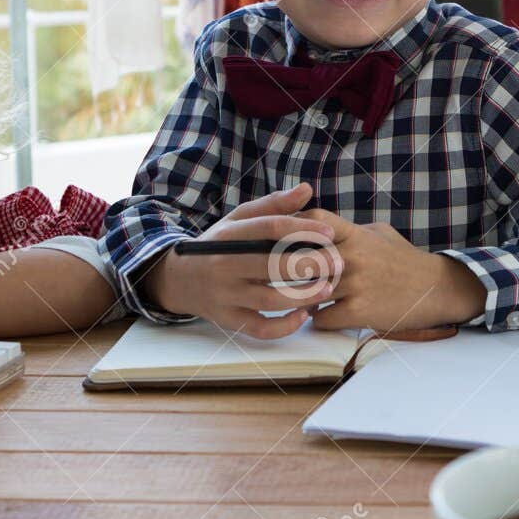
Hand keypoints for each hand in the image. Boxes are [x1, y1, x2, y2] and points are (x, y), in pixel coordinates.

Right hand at [141, 183, 339, 337]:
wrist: (179, 279)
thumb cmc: (219, 246)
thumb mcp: (239, 220)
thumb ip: (273, 206)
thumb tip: (306, 189)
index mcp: (229, 235)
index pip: (268, 228)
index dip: (301, 229)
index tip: (329, 232)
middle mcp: (224, 264)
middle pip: (271, 264)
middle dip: (310, 264)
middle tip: (339, 263)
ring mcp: (225, 295)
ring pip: (269, 299)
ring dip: (303, 296)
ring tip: (328, 289)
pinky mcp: (228, 320)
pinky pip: (259, 328)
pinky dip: (284, 326)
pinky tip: (304, 316)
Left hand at [299, 211, 486, 332]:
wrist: (436, 289)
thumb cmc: (404, 260)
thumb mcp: (379, 233)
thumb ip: (348, 230)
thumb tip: (316, 227)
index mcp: (355, 234)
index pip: (312, 221)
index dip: (291, 229)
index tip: (283, 241)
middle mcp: (351, 256)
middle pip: (298, 259)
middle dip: (284, 270)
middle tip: (278, 278)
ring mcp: (354, 284)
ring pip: (305, 293)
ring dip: (302, 300)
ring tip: (303, 300)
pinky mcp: (359, 311)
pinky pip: (320, 319)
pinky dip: (319, 320)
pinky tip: (327, 316)